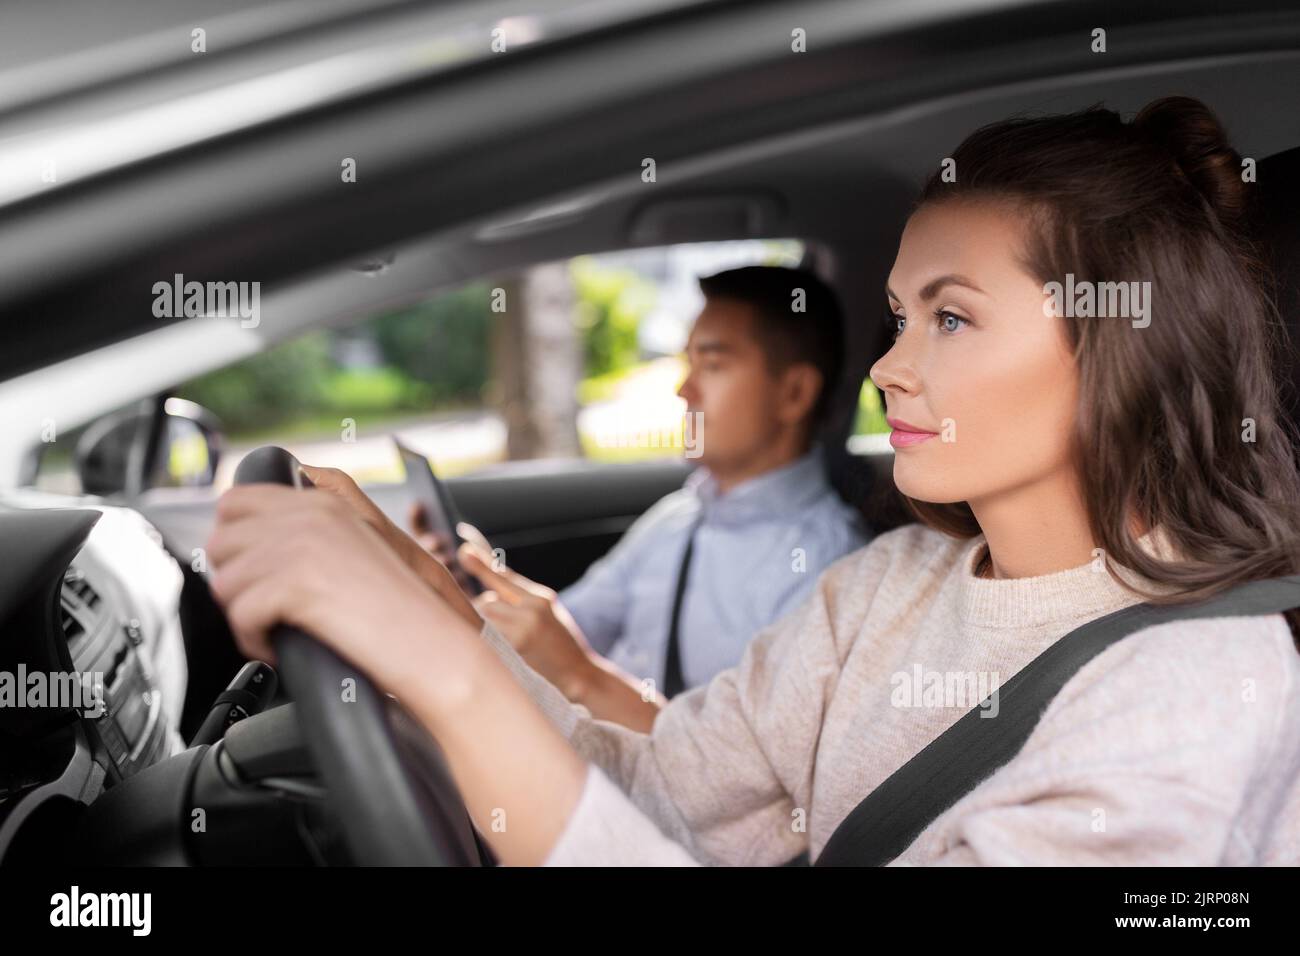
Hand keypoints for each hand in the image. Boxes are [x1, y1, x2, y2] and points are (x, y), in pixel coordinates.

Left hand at [205, 484, 483, 710]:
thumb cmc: (405, 611)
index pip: (238, 501)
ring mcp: (302, 545)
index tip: (252, 573)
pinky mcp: (296, 582)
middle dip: (234, 580)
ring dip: (244, 616)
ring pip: (225, 582)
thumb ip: (313, 532)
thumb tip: (255, 540)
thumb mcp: (360, 549)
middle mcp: (309, 515)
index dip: (234, 541)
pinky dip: (254, 641)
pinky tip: (281, 649)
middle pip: (220, 540)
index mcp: (323, 503)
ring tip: (277, 632)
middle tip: (264, 608)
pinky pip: (240, 614)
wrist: (433, 644)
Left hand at [457, 530, 596, 700]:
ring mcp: (523, 627)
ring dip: (486, 630)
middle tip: (501, 634)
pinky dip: (488, 644)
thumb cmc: (561, 647)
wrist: (581, 675)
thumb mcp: (550, 616)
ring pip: (485, 619)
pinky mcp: (515, 647)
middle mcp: (533, 608)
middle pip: (486, 602)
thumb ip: (523, 603)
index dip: (482, 564)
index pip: (505, 576)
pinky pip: (487, 638)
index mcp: (542, 598)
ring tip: (507, 645)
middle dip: (486, 616)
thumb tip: (486, 597)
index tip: (464, 551)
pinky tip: (504, 654)